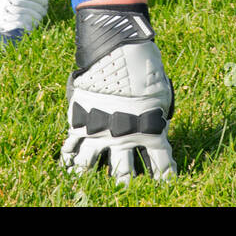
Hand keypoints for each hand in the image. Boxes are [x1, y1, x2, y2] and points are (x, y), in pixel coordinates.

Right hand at [60, 9, 175, 184]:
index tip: (167, 184)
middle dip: (127, 186)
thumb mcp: (161, 90)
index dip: (166, 175)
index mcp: (149, 129)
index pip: (162, 163)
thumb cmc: (145, 63)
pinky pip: (70, 146)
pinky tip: (68, 167)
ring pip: (91, 166)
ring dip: (91, 176)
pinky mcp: (79, 119)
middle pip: (124, 175)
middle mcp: (123, 136)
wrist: (118, 43)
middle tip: (127, 191)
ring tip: (90, 185)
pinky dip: (68, 158)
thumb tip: (157, 124)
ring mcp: (99, 130)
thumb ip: (157, 113)